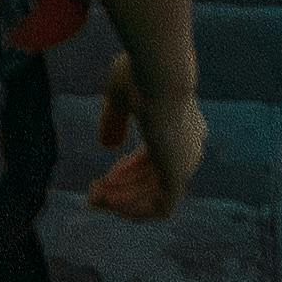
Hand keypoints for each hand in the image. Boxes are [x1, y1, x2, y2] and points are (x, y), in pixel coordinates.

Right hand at [88, 61, 205, 220]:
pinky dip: (136, 209)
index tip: (104, 177)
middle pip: (153, 179)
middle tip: (94, 194)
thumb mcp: (119, 96)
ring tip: (96, 198)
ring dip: (124, 201)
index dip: (127, 171)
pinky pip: (160, 207)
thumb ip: (114, 121)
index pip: (154, 160)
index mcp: (180, 126)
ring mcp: (184, 162)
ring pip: (154, 194)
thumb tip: (108, 147)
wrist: (159, 72)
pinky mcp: (178, 174)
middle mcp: (187, 148)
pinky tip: (110, 202)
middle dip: (122, 190)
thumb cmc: (139, 74)